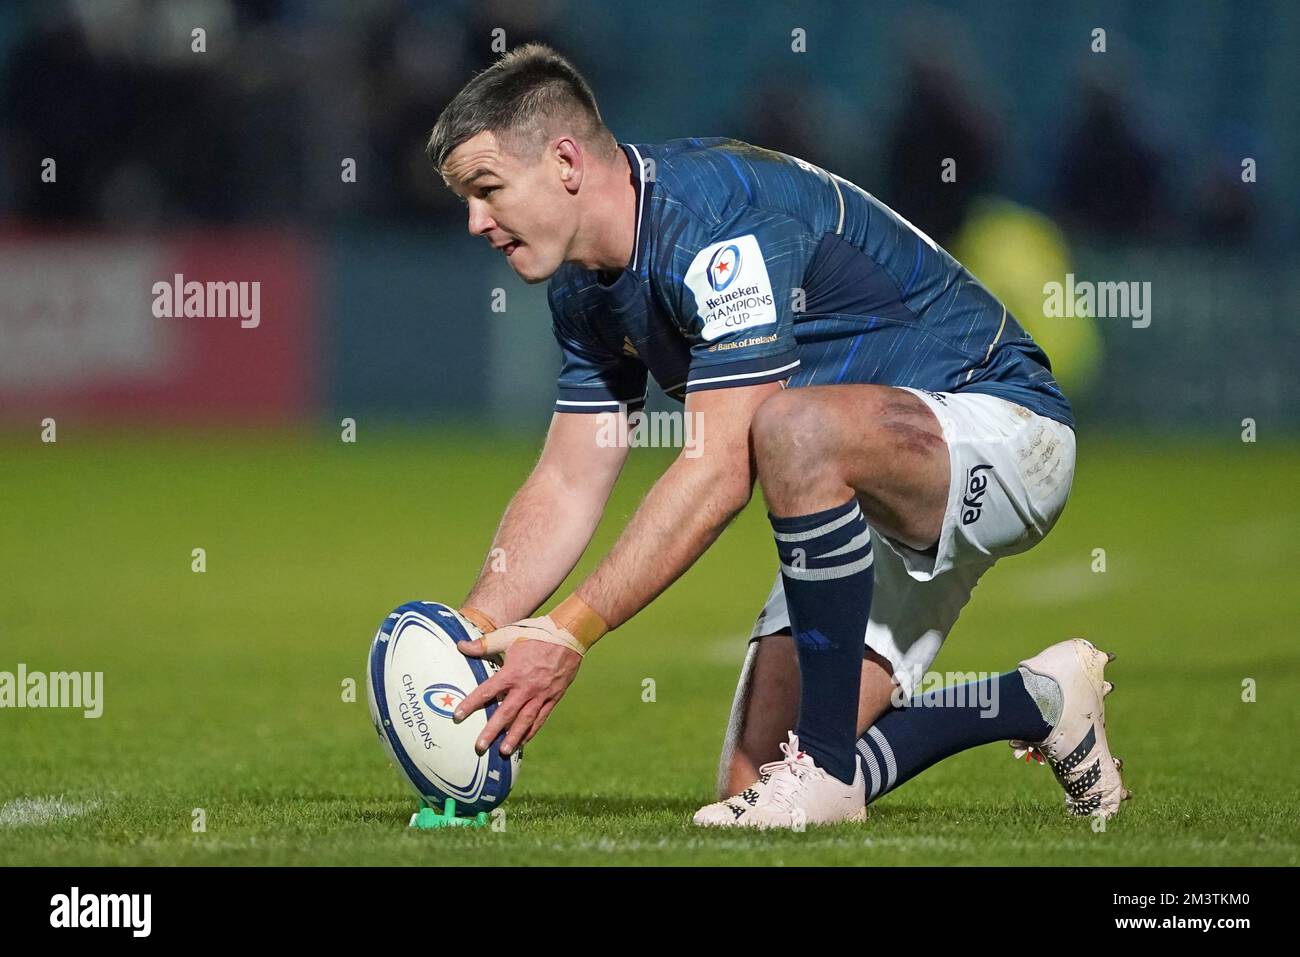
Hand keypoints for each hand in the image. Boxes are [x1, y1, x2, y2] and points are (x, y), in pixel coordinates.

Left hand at [455, 622, 582, 755]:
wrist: (570, 634)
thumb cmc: (537, 633)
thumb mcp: (509, 634)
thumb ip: (484, 644)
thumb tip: (461, 646)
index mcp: (512, 672)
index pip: (487, 691)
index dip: (471, 704)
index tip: (458, 716)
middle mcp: (526, 687)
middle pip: (506, 713)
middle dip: (491, 731)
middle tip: (479, 747)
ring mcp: (541, 694)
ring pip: (525, 720)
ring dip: (514, 737)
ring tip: (503, 751)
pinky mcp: (554, 696)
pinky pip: (541, 717)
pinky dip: (532, 730)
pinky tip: (524, 740)